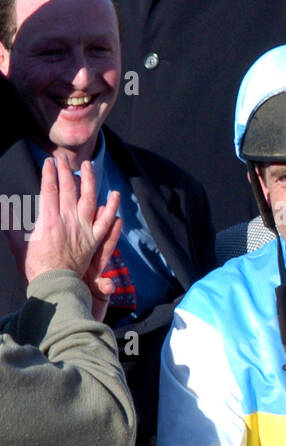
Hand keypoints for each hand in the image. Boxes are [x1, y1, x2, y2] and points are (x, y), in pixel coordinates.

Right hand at [11, 157, 121, 301]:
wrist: (54, 287)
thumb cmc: (34, 268)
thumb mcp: (18, 244)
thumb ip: (11, 224)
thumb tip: (2, 206)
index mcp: (48, 221)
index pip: (49, 190)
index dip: (49, 173)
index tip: (48, 162)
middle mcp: (67, 222)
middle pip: (68, 190)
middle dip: (65, 171)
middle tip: (63, 158)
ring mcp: (83, 230)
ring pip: (89, 199)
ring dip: (88, 180)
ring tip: (88, 166)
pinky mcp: (94, 241)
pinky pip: (105, 221)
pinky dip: (111, 208)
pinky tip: (114, 194)